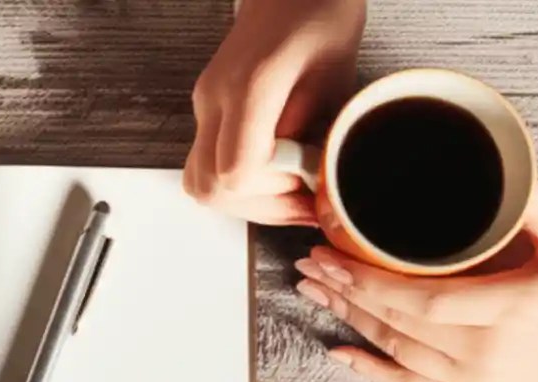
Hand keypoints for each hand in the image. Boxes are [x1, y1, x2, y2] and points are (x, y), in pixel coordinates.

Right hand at [183, 0, 365, 224]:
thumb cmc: (318, 16)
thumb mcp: (337, 74)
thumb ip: (321, 133)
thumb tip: (316, 185)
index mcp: (250, 85)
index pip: (237, 171)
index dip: (274, 192)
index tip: (308, 184)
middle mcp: (214, 99)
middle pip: (210, 187)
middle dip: (261, 207)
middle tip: (303, 202)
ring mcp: (204, 106)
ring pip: (200, 185)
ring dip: (246, 202)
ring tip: (290, 193)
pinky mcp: (207, 112)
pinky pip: (206, 167)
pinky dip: (238, 186)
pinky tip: (273, 177)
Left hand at [293, 183, 537, 381]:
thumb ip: (529, 203)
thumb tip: (491, 158)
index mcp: (511, 307)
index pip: (421, 297)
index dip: (369, 279)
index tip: (333, 253)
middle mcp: (487, 351)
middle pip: (397, 322)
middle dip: (345, 290)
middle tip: (310, 263)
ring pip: (395, 351)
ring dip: (348, 320)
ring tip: (315, 289)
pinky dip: (370, 372)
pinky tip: (338, 351)